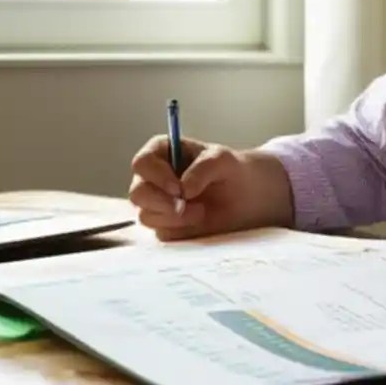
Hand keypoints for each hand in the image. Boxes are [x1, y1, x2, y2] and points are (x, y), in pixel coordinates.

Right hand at [127, 135, 293, 240]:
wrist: (247, 196)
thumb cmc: (232, 169)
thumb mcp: (222, 160)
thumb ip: (203, 168)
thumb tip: (183, 190)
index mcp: (161, 152)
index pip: (142, 163)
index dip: (155, 176)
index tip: (178, 188)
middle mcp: (153, 178)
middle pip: (137, 193)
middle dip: (161, 203)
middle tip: (185, 206)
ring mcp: (157, 203)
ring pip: (146, 216)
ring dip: (174, 218)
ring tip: (201, 211)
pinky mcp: (166, 225)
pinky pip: (161, 233)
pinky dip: (180, 230)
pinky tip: (199, 221)